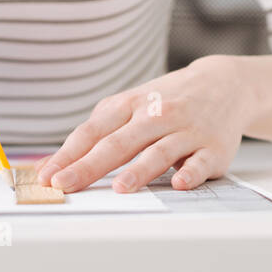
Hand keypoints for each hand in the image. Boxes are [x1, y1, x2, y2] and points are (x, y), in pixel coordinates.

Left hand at [34, 55, 254, 192]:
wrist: (224, 83)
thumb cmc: (167, 101)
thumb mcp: (130, 106)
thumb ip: (96, 134)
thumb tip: (51, 165)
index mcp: (130, 106)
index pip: (93, 132)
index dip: (68, 155)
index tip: (47, 176)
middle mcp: (156, 115)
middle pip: (119, 143)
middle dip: (90, 166)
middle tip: (66, 185)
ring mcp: (186, 131)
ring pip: (159, 151)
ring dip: (140, 169)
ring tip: (120, 188)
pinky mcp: (213, 147)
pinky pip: (201, 161)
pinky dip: (190, 171)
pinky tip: (179, 182)